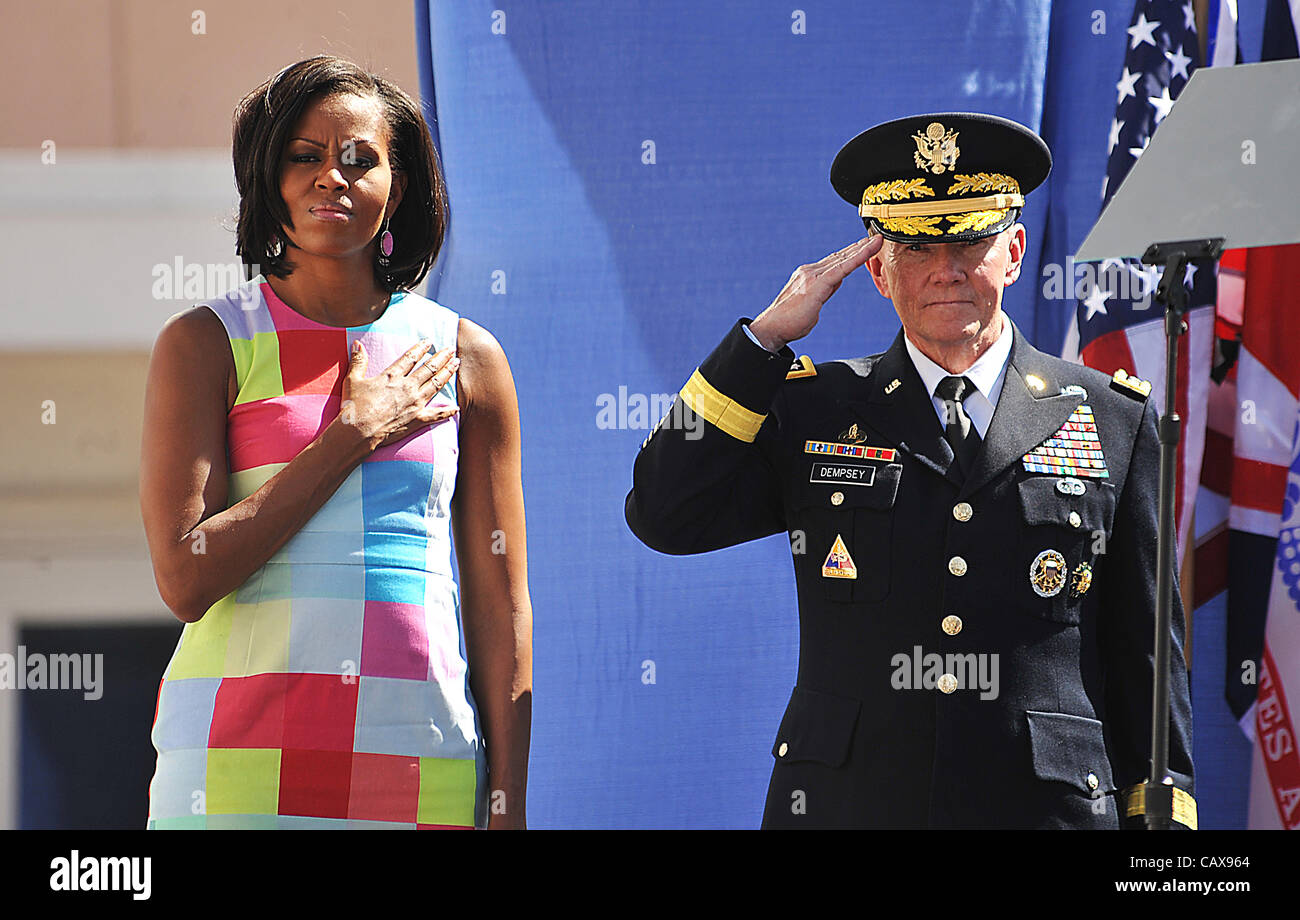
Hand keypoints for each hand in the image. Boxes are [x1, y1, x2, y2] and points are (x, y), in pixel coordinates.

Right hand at [338, 338, 459, 452]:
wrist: (359, 431)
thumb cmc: (353, 406)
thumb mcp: (353, 380)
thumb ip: (358, 360)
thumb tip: (357, 343)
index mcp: (392, 376)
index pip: (410, 358)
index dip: (421, 348)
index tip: (430, 341)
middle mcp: (407, 387)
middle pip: (429, 368)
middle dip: (441, 357)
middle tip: (451, 349)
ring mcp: (415, 403)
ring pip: (436, 385)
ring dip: (447, 373)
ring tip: (456, 364)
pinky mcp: (417, 420)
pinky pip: (436, 415)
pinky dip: (447, 412)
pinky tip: (456, 408)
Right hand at [748, 232, 883, 351]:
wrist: (771, 329)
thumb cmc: (788, 322)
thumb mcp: (812, 304)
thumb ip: (825, 291)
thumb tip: (836, 282)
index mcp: (807, 276)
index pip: (833, 262)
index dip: (850, 254)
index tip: (863, 246)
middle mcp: (809, 272)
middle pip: (839, 257)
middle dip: (859, 247)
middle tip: (876, 238)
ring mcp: (812, 276)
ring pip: (843, 260)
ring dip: (862, 249)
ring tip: (878, 241)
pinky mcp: (817, 284)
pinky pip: (842, 268)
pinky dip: (858, 258)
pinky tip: (868, 251)